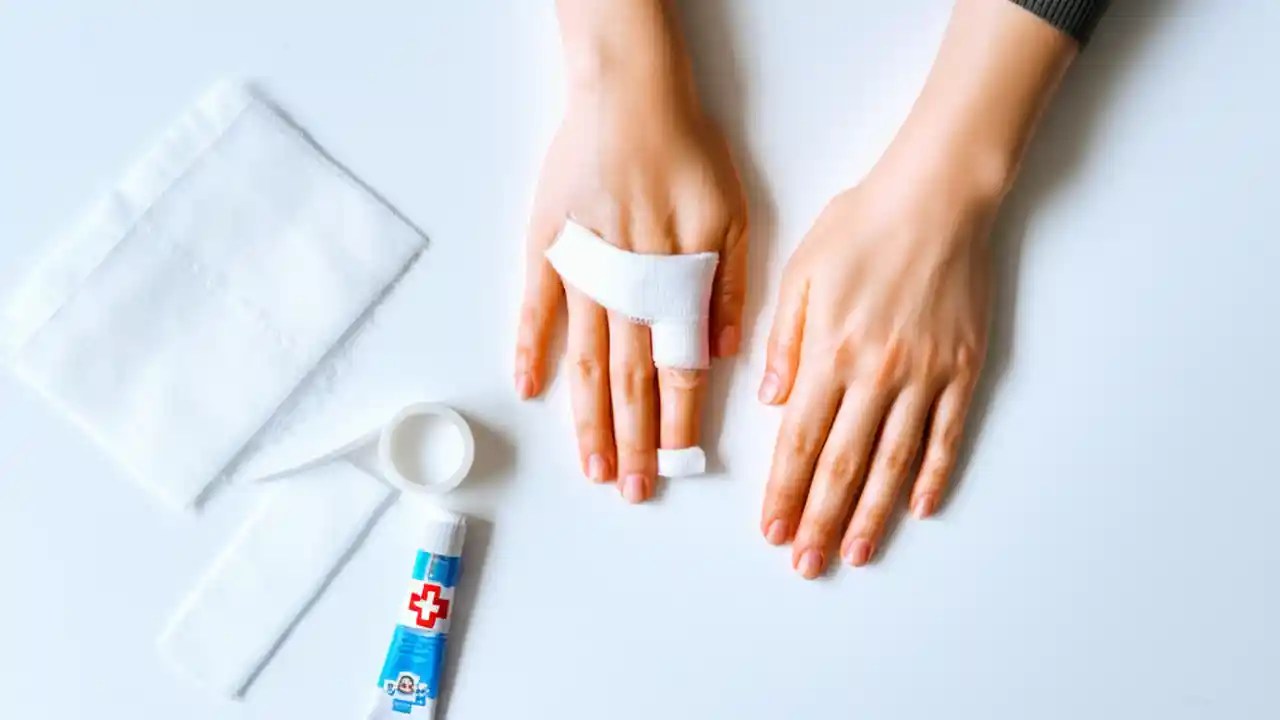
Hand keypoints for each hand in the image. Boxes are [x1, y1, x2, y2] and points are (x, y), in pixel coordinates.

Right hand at [515, 9, 746, 502]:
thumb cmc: (685, 152)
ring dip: (587, 420)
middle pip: (627, 383)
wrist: (626, 97)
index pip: (677, 373)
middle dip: (634, 443)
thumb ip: (725, 288)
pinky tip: (529, 391)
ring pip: (582, 363)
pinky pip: (534, 311)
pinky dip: (530, 353)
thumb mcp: (729, 216)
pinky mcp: (544, 251)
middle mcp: (624, 290)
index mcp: (673, 285)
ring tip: (591, 466)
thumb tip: (720, 355)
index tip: (676, 467)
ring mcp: (579, 274)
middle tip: (633, 489)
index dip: (677, 425)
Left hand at [759, 161, 994, 577]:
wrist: (938, 196)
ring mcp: (923, 375)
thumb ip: (784, 339)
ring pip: (893, 461)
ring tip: (857, 552)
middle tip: (806, 562)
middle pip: (843, 464)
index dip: (785, 491)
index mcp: (829, 351)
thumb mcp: (802, 271)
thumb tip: (774, 400)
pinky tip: (918, 508)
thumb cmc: (863, 225)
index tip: (772, 529)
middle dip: (820, 519)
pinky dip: (934, 474)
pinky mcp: (963, 369)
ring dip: (872, 513)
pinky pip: (947, 433)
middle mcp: (875, 373)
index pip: (801, 440)